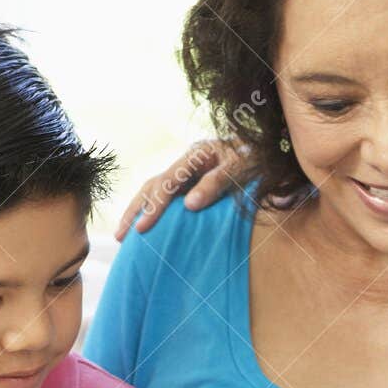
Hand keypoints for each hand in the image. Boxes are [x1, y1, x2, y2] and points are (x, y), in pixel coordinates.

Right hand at [115, 139, 249, 240]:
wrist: (266, 150)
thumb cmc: (256, 158)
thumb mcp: (240, 168)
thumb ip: (215, 184)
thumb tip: (188, 206)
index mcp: (196, 154)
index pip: (167, 182)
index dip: (154, 206)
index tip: (143, 227)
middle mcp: (186, 161)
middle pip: (153, 185)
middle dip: (136, 210)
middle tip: (121, 236)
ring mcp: (187, 171)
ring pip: (155, 190)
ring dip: (138, 211)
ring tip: (124, 235)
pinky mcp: (191, 182)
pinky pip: (166, 196)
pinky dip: (153, 210)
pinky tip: (144, 225)